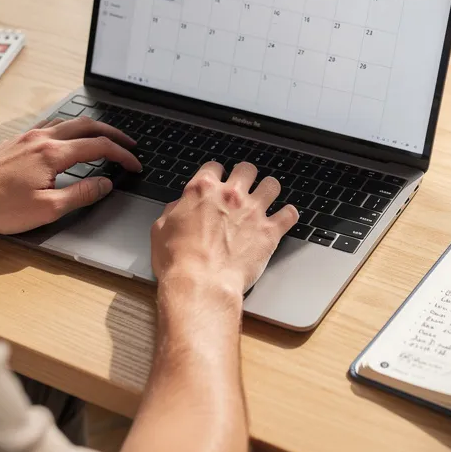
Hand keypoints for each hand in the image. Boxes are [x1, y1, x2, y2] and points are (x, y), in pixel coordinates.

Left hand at [0, 116, 141, 234]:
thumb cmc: (1, 207)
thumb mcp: (48, 209)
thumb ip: (82, 194)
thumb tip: (105, 184)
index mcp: (53, 154)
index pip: (98, 147)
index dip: (122, 156)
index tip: (134, 165)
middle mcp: (41, 138)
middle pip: (87, 125)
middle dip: (112, 133)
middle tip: (128, 145)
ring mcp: (27, 137)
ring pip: (67, 122)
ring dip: (91, 128)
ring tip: (104, 138)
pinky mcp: (16, 141)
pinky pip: (50, 126)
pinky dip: (69, 129)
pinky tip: (69, 139)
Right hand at [150, 161, 298, 306]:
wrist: (201, 284)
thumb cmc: (178, 262)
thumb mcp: (161, 230)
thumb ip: (173, 211)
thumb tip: (178, 207)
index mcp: (202, 190)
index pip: (214, 167)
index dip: (216, 175)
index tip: (218, 182)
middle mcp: (230, 195)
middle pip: (246, 169)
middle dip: (245, 176)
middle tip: (244, 187)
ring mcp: (253, 211)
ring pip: (272, 185)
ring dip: (269, 190)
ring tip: (266, 198)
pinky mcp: (269, 231)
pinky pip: (289, 214)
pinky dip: (288, 215)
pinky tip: (284, 218)